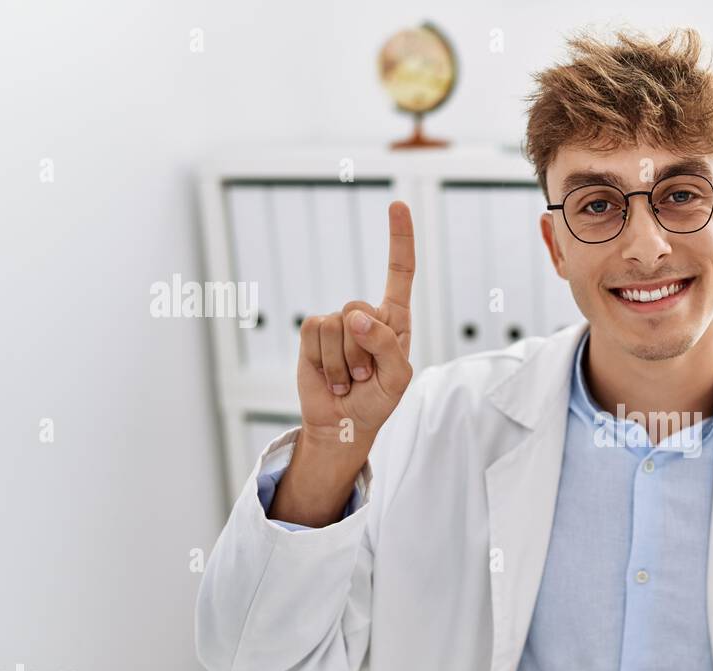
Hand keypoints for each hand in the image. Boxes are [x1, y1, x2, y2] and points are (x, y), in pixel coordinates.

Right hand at [296, 201, 415, 446]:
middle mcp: (366, 316)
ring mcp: (337, 324)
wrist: (344, 424)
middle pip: (361, 307)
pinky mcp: (312, 334)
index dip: (399, 239)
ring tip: (351, 379)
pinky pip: (315, 332)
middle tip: (367, 375)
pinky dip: (325, 362)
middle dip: (365, 350)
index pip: (400, 273)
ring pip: (338, 324)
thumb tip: (356, 316)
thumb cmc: (377, 401)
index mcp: (395, 320)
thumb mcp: (398, 378)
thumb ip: (386, 344)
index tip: (397, 204)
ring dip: (345, 362)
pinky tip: (332, 377)